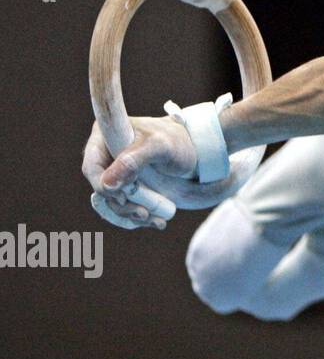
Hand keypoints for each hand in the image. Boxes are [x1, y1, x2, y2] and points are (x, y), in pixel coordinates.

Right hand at [81, 117, 197, 229]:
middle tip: (143, 213)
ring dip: (130, 214)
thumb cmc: (175, 141)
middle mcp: (105, 156)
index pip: (92, 167)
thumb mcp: (158, 146)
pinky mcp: (126, 188)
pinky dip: (139, 217)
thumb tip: (106, 185)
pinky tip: (156, 222)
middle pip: (102, 188)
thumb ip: (133, 161)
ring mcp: (115, 174)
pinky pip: (125, 207)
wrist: (195, 150)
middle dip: (121, 205)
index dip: (103, 186)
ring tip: (153, 219)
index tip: (123, 196)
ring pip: (113, 201)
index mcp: (105, 136)